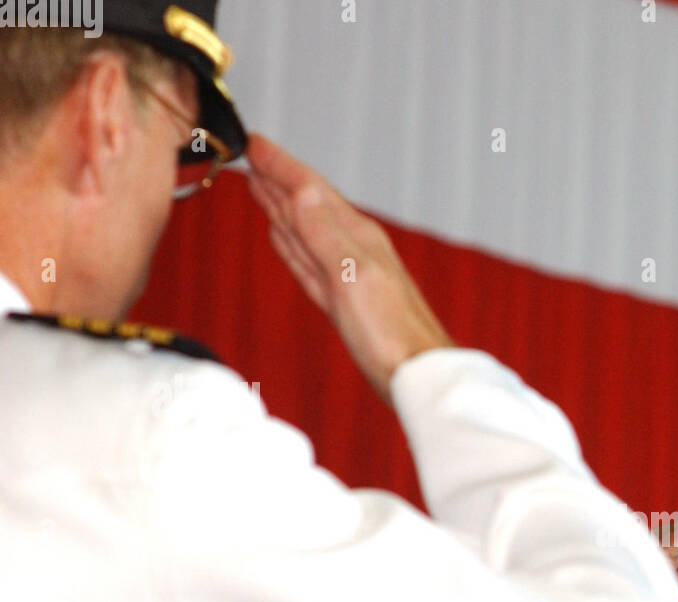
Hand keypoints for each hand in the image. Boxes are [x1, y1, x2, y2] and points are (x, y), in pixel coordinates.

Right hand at [244, 134, 453, 402]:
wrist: (417, 375)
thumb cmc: (391, 333)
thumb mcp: (351, 276)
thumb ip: (325, 235)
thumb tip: (301, 192)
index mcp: (356, 237)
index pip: (311, 190)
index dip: (281, 166)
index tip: (254, 143)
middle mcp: (354, 250)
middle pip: (308, 205)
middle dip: (279, 180)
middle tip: (253, 157)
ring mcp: (348, 275)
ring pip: (306, 231)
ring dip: (284, 209)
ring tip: (263, 188)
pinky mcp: (344, 302)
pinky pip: (310, 262)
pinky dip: (294, 246)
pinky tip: (286, 239)